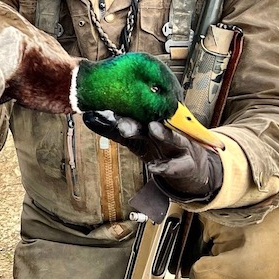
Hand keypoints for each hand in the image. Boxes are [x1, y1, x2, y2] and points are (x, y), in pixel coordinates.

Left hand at [83, 111, 222, 201]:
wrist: (190, 166)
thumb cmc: (159, 147)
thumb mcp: (134, 139)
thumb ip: (111, 130)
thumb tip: (88, 118)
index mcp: (149, 123)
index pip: (135, 114)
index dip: (121, 111)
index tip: (103, 109)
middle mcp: (164, 130)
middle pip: (152, 123)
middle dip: (138, 122)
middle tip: (124, 119)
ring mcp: (178, 145)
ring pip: (171, 137)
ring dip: (163, 133)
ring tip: (153, 128)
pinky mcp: (186, 163)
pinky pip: (175, 166)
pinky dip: (165, 168)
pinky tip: (153, 169)